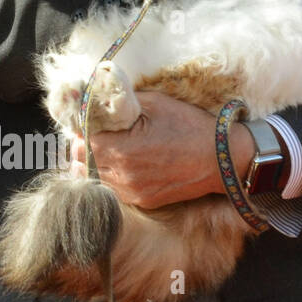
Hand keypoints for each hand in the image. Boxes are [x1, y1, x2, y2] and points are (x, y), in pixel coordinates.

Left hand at [70, 90, 253, 209]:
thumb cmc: (189, 126)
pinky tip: (122, 164)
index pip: (78, 144)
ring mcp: (133, 192)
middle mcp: (122, 176)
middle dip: (83, 147)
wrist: (222, 158)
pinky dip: (110, 177)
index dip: (80, 131)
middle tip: (96, 134)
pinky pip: (114, 190)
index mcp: (120, 150)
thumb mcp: (153, 103)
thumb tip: (97, 100)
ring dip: (95, 164)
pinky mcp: (144, 201)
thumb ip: (119, 104)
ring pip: (95, 179)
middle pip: (82, 163)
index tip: (88, 123)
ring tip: (107, 149)